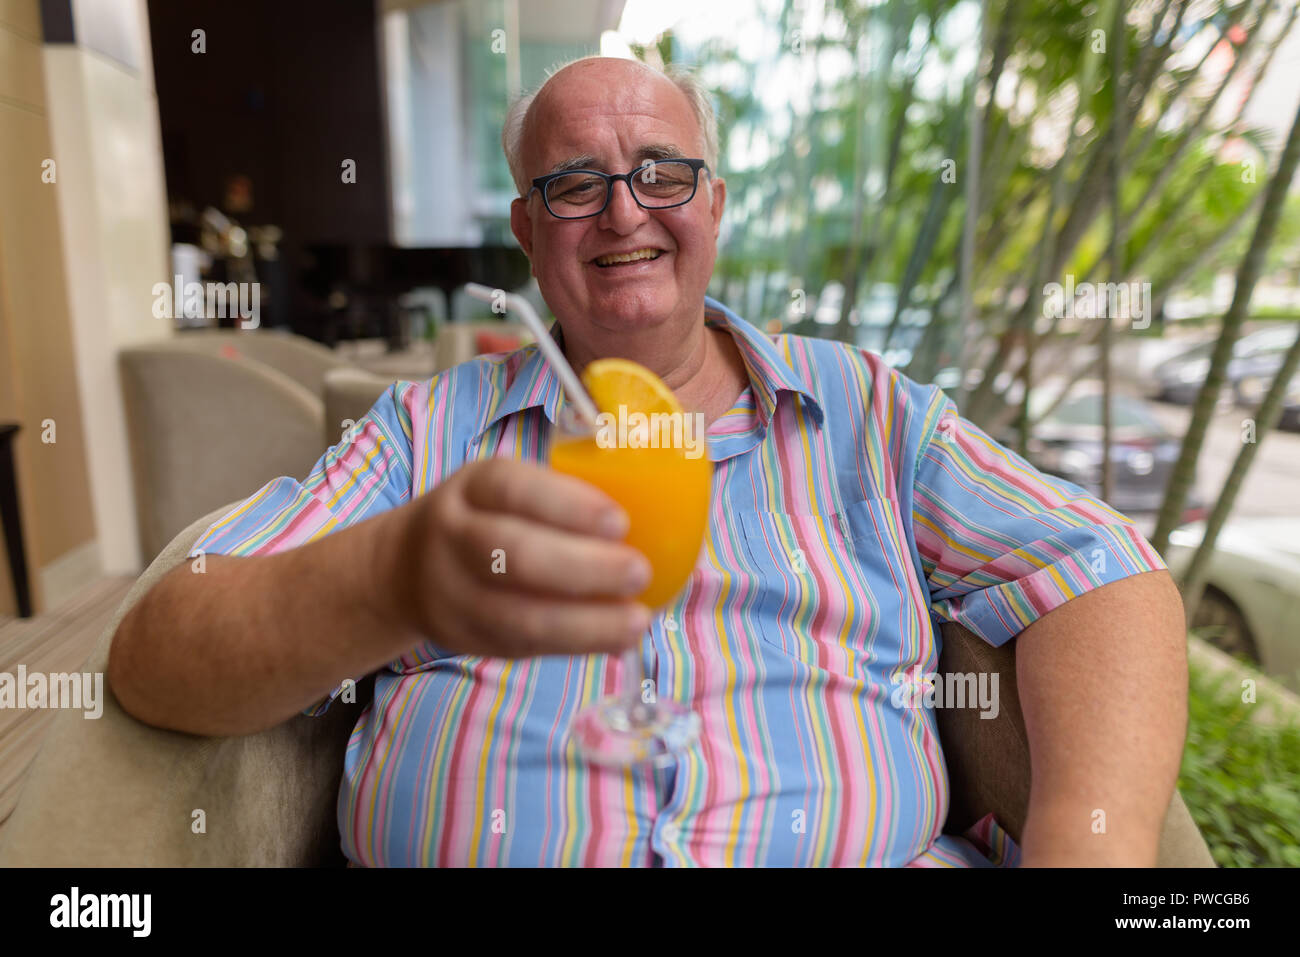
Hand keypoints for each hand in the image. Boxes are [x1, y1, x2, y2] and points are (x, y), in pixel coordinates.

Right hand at [395, 457, 652, 658]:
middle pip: (514, 554)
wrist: (405, 567)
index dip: (568, 506)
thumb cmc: (491, 517)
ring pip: (518, 614)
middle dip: (584, 568)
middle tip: (640, 572)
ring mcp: (455, 592)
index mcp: (475, 485)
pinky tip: (614, 640)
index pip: (515, 488)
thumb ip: (563, 497)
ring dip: (585, 623)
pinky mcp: (466, 638)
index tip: (620, 522)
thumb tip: (663, 511)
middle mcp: (456, 535)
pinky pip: (522, 645)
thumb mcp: (508, 488)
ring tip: (637, 621)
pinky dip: (573, 645)